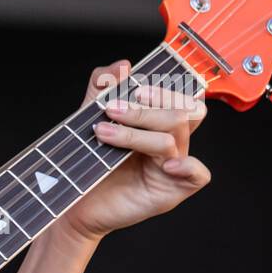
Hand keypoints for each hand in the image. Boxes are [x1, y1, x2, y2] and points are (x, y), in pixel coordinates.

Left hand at [59, 59, 211, 242]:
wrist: (73, 206)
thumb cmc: (85, 166)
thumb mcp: (87, 121)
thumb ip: (101, 91)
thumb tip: (122, 66)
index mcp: (156, 123)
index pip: (177, 97)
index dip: (162, 88)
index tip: (133, 86)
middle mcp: (169, 142)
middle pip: (181, 113)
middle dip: (147, 108)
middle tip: (113, 109)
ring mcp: (172, 167)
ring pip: (173, 138)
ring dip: (137, 132)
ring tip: (103, 132)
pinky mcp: (172, 191)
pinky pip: (198, 175)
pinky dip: (187, 166)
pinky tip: (166, 164)